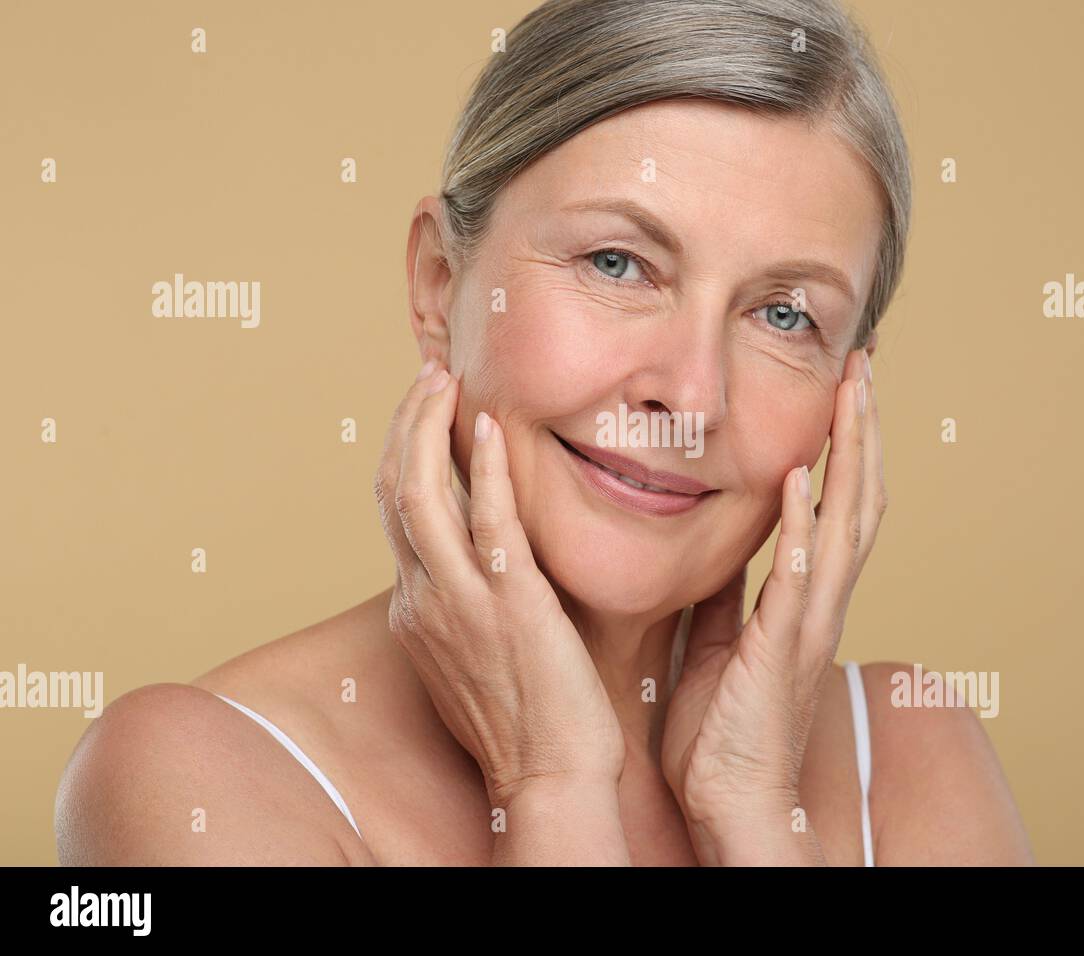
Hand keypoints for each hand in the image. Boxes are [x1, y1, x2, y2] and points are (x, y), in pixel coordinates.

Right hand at [373, 361, 626, 811]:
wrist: (549, 776)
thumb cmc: (525, 718)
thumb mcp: (473, 652)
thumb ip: (465, 599)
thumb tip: (479, 560)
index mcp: (417, 607)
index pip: (394, 511)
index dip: (403, 451)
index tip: (424, 410)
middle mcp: (424, 597)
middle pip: (391, 490)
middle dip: (403, 423)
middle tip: (429, 375)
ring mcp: (460, 601)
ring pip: (417, 495)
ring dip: (426, 427)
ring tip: (444, 380)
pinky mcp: (509, 606)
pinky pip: (486, 523)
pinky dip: (480, 470)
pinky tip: (490, 429)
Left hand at [660, 347, 884, 862]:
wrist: (733, 799)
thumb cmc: (726, 731)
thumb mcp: (722, 642)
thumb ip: (731, 593)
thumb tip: (722, 548)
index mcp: (805, 596)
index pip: (838, 504)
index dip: (846, 445)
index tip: (844, 388)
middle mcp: (822, 599)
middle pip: (860, 496)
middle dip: (863, 427)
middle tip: (865, 364)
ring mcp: (811, 620)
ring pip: (848, 521)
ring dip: (851, 453)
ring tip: (853, 391)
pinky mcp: (787, 645)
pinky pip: (800, 573)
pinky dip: (805, 521)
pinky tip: (803, 473)